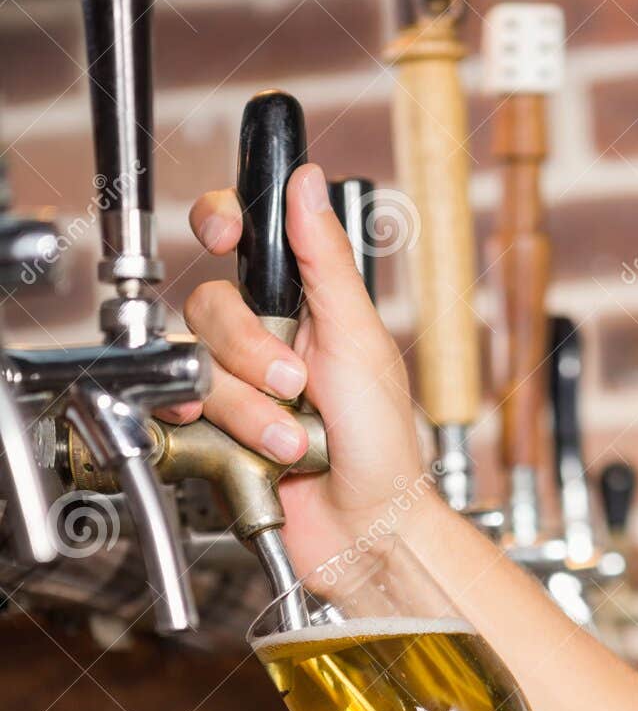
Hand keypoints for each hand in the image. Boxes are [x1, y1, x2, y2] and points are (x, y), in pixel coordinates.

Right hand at [180, 162, 426, 575]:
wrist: (366, 528)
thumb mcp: (360, 341)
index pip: (244, 241)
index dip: (221, 224)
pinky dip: (212, 429)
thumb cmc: (383, 446)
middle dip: (251, 351)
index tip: (223, 233)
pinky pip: (180, 408)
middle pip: (211, 306)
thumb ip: (326, 260)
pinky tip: (241, 446)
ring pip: (199, 363)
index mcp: (303, 306)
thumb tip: (306, 182)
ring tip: (291, 439)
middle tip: (296, 383)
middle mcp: (264, 341)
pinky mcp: (213, 431)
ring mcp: (237, 387)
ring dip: (249, 408)